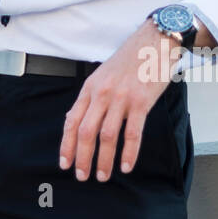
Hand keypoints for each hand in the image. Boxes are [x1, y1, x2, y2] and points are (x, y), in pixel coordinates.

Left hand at [58, 18, 183, 180]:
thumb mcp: (101, 75)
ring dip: (104, 160)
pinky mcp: (141, 102)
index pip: (72, 121)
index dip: (67, 145)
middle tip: (82, 176)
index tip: (64, 163)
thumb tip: (75, 122)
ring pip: (107, 136)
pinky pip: (132, 133)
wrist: (153, 42)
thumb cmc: (128, 60)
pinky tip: (126, 166)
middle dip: (82, 157)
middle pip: (86, 132)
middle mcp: (102, 94)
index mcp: (89, 88)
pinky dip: (129, 153)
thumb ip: (90, 98)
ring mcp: (121, 98)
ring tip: (103, 176)